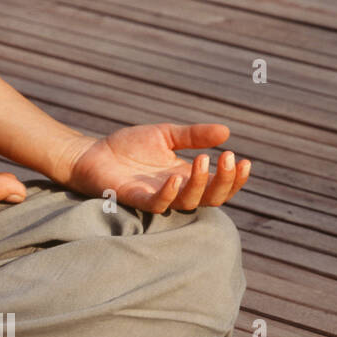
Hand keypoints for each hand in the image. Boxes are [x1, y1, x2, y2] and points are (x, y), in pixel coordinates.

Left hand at [61, 123, 251, 212]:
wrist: (92, 153)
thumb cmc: (128, 147)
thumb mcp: (166, 134)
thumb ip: (194, 135)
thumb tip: (227, 132)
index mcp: (186, 176)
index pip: (218, 186)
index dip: (234, 178)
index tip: (244, 160)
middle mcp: (176, 190)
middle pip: (211, 198)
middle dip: (225, 181)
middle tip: (229, 158)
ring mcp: (157, 196)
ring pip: (189, 202)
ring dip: (201, 183)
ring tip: (205, 159)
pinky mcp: (135, 199)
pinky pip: (157, 204)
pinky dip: (169, 194)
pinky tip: (175, 178)